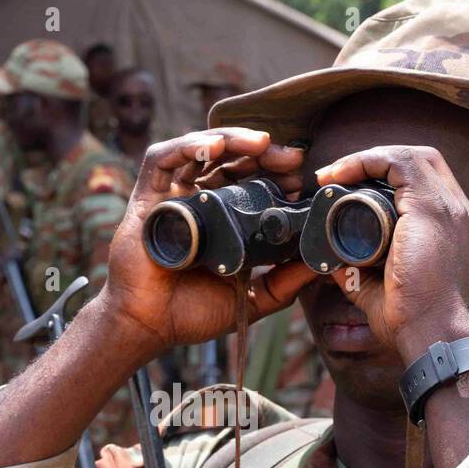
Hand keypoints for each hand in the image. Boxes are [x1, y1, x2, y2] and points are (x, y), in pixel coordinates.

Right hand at [102, 128, 310, 357]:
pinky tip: (213, 148)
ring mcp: (170, 196)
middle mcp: (195, 201)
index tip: (299, 180)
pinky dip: (187, 146)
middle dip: (261, 153)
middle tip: (290, 158)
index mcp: (219, 219)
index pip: (249, 181)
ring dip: (232, 140)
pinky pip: (162, 158)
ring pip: (200, 150)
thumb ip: (285, 283)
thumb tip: (322, 264)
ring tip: (261, 144)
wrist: (151, 327)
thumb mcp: (252, 298)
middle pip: (229, 160)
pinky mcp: (146, 196)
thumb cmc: (192, 314)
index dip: (274, 174)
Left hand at [314, 145, 468, 362]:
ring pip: (411, 157)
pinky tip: (343, 172)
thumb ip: (360, 273)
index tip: (349, 188)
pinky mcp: (431, 209)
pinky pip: (399, 163)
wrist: (435, 334)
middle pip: (422, 162)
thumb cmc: (415, 321)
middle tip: (342, 176)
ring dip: (369, 158)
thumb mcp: (380, 289)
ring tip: (337, 173)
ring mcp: (449, 207)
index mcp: (452, 229)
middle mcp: (457, 212)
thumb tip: (332, 262)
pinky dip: (369, 161)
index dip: (388, 177)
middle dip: (380, 161)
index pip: (426, 182)